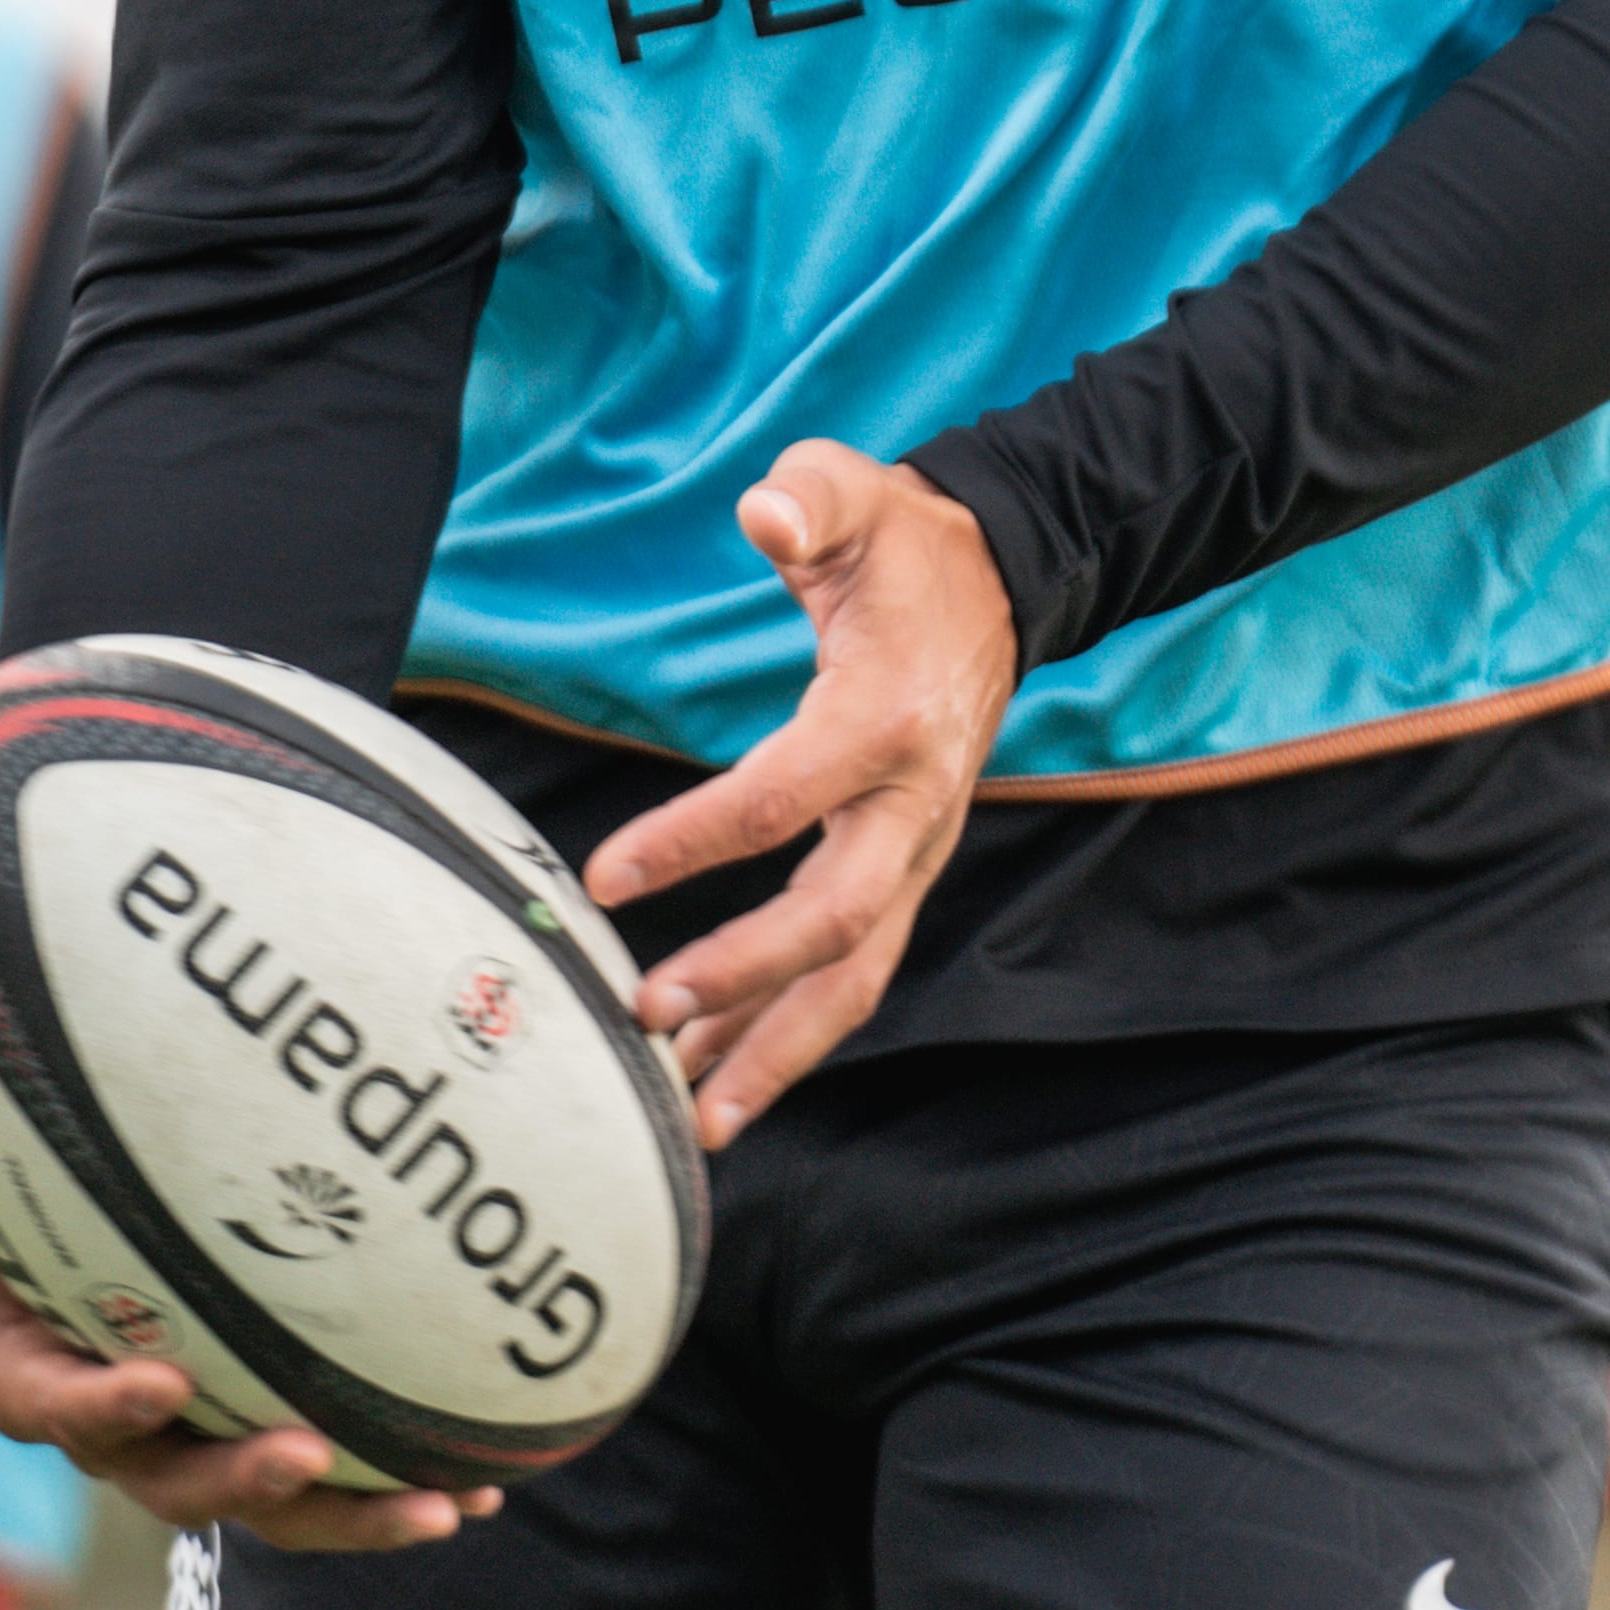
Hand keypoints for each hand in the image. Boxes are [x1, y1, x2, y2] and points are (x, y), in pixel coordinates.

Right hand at [0, 1117, 493, 1550]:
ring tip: (439, 1502)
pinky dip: (398, 1478)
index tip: (166, 1378)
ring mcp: (196, 1417)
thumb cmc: (2, 1127)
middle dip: (240, 1479)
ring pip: (264, 1493)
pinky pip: (330, 1465)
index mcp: (24, 1351)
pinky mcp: (266, 1405)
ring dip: (348, 1511)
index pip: (46, 1403)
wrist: (87, 1126)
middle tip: (307, 1449)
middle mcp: (111, 1404)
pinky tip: (482, 1480)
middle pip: (167, 1476)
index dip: (100, 1406)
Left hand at [574, 439, 1016, 1143]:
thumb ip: (810, 497)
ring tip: (692, 1115)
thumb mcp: (859, 493)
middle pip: (837, 920)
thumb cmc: (907, 545)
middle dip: (745, 980)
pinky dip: (791, 1033)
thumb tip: (765, 515)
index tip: (604, 876)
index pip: (781, 798)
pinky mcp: (904, 870)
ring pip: (856, 974)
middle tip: (648, 1017)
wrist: (1005, 582)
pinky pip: (854, 970)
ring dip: (776, 1050)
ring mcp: (915, 848)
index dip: (692, 841)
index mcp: (886, 719)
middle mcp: (913, 803)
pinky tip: (723, 1076)